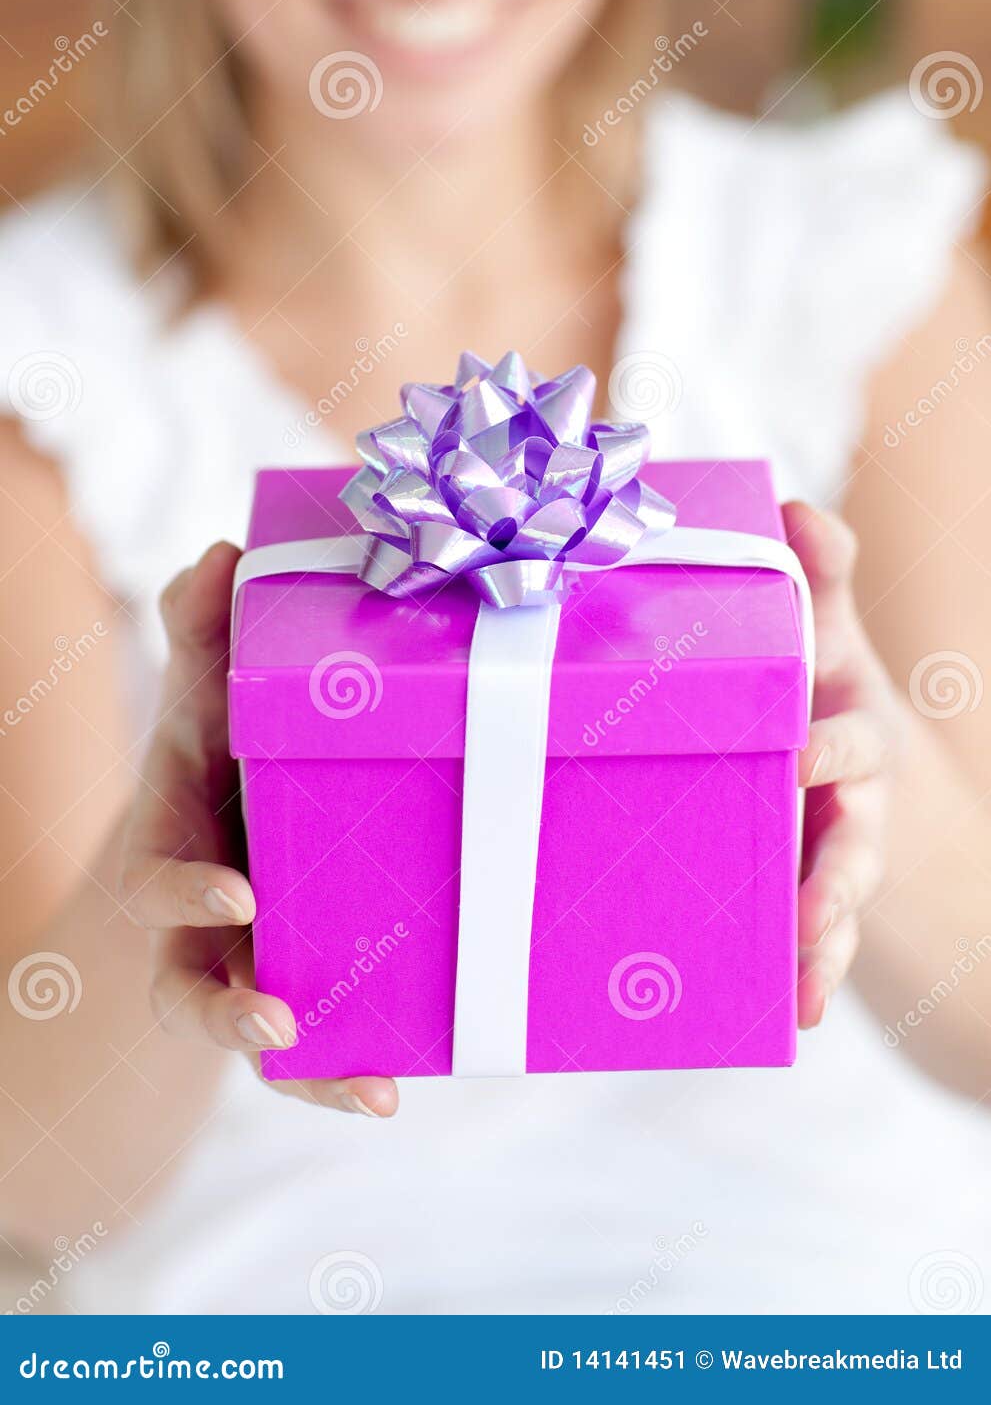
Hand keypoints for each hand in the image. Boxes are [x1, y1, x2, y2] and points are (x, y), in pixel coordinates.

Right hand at [117, 542, 398, 1117]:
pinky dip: (340, 1077)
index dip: (185, 889)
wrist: (229, 827)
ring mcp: (246, 958)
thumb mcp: (210, 693)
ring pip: (248, 1025)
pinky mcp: (297, 987)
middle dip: (225, 1003)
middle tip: (274, 1014)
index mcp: (179, 833)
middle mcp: (203, 911)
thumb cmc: (224, 750)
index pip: (157, 872)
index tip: (235, 893)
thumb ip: (205, 626)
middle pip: (190, 982)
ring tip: (362, 1089)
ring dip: (297, 1064)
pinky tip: (391, 1090)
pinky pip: (313, 1053)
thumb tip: (220, 554)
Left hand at [784, 503, 896, 1029]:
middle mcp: (854, 800)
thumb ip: (817, 576)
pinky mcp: (813, 896)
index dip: (827, 747)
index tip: (800, 754)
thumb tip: (794, 507)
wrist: (845, 755)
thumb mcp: (825, 631)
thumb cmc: (817, 681)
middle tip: (806, 908)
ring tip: (800, 980)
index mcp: (849, 729)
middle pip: (853, 842)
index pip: (848, 739)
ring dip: (821, 941)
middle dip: (833, 875)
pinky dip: (812, 977)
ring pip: (838, 902)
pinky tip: (794, 1015)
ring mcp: (836, 853)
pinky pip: (819, 944)